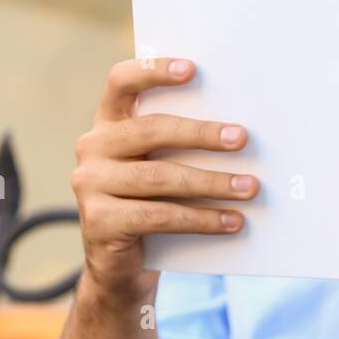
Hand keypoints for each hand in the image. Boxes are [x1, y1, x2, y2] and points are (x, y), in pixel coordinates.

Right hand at [71, 58, 257, 295]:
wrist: (122, 268)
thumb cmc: (154, 205)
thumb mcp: (163, 168)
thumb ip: (182, 146)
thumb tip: (241, 132)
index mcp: (108, 124)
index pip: (121, 83)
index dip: (153, 70)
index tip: (193, 69)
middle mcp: (92, 147)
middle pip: (151, 130)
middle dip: (202, 134)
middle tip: (242, 138)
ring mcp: (89, 184)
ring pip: (160, 177)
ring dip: (212, 182)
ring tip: (250, 187)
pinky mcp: (98, 221)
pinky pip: (160, 215)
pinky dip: (203, 219)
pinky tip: (232, 221)